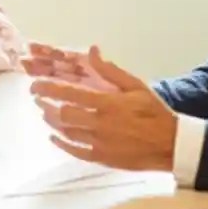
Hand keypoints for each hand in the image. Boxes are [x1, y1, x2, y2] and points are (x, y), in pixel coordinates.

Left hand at [30, 45, 177, 171]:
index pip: (69, 94)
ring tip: (44, 113)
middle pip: (62, 114)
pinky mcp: (102, 158)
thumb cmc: (154, 112)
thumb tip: (92, 51)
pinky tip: (54, 136)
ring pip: (66, 132)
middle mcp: (100, 123)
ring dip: (51, 122)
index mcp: (107, 103)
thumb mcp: (136, 86)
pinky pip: (75, 151)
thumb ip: (110, 70)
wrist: (171, 144)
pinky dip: (61, 143)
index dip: (48, 89)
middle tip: (37, 99)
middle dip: (45, 105)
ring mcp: (99, 142)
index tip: (36, 85)